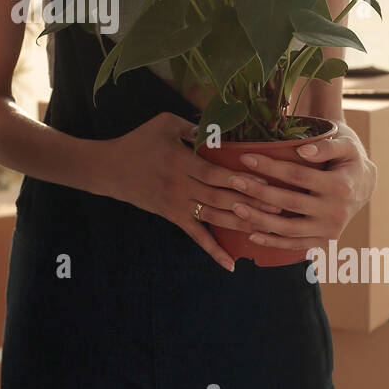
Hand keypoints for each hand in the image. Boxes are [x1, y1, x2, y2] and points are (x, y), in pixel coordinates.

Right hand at [98, 113, 283, 270]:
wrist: (110, 168)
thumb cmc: (138, 141)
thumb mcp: (164, 123)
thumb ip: (192, 125)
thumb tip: (221, 128)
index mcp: (180, 161)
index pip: (215, 173)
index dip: (239, 178)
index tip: (265, 180)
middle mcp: (181, 186)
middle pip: (220, 197)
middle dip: (250, 202)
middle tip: (279, 205)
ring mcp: (177, 204)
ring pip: (214, 218)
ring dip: (241, 223)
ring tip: (267, 227)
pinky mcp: (173, 217)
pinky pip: (196, 237)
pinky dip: (213, 252)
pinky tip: (231, 265)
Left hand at [219, 123, 376, 255]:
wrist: (364, 183)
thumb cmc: (348, 158)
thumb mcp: (345, 144)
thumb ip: (326, 146)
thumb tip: (303, 151)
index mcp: (341, 186)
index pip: (298, 176)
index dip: (270, 167)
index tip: (245, 158)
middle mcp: (337, 211)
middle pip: (289, 203)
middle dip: (258, 192)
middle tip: (234, 181)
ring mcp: (331, 230)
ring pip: (289, 229)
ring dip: (260, 220)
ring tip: (236, 207)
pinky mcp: (325, 240)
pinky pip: (295, 245)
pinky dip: (273, 243)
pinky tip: (252, 234)